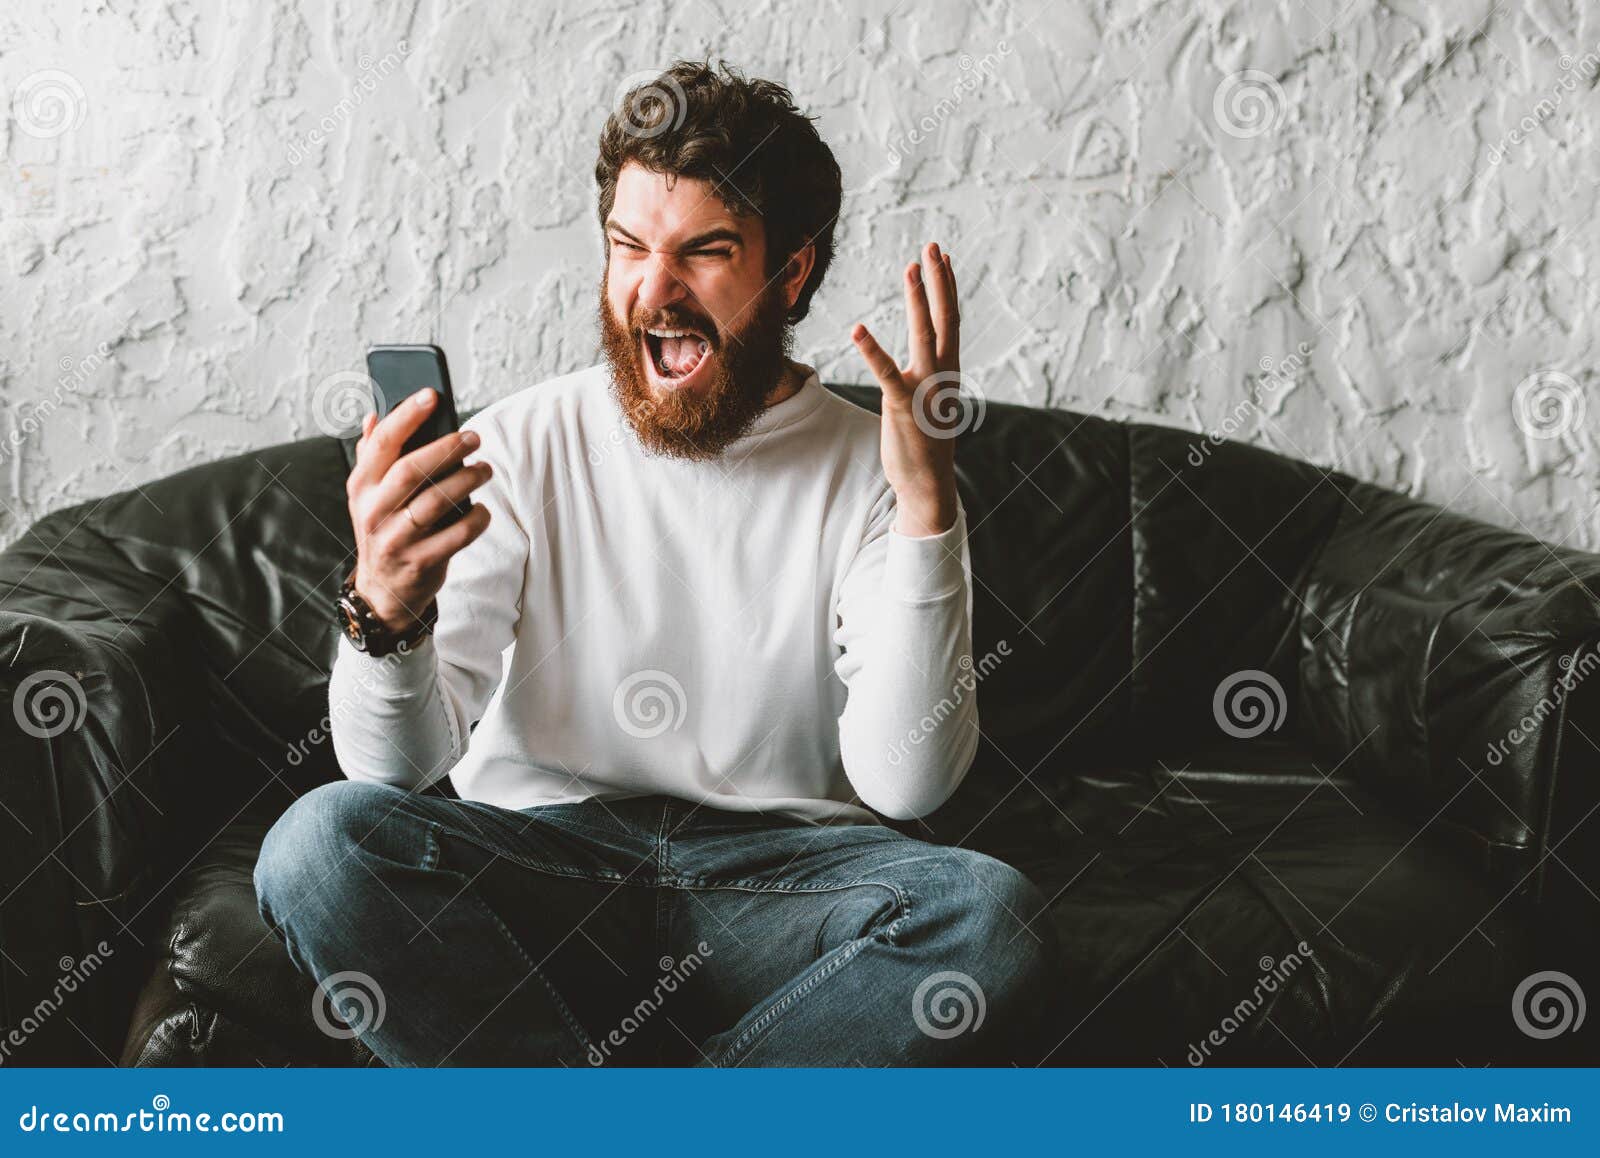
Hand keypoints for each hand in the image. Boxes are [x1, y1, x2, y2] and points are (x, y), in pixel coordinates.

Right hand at [346, 389, 493, 631]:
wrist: (382, 592)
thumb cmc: (385, 529)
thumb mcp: (368, 495)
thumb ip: (371, 456)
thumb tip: (373, 415)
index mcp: (361, 487)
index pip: (381, 443)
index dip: (406, 416)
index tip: (431, 394)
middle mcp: (374, 511)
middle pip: (411, 470)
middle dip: (447, 449)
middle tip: (474, 438)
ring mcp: (395, 539)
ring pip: (435, 501)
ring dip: (466, 481)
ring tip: (485, 470)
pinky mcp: (420, 563)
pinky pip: (455, 537)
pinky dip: (475, 520)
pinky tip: (483, 510)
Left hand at [851, 241, 962, 537]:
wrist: (928, 484)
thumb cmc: (926, 444)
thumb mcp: (932, 403)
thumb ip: (930, 379)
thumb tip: (928, 364)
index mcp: (948, 371)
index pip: (950, 321)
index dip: (947, 288)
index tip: (944, 258)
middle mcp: (941, 374)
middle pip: (944, 317)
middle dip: (939, 280)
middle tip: (934, 246)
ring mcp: (924, 389)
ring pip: (923, 335)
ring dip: (918, 299)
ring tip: (911, 268)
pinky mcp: (902, 406)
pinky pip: (886, 372)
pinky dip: (872, 350)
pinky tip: (858, 329)